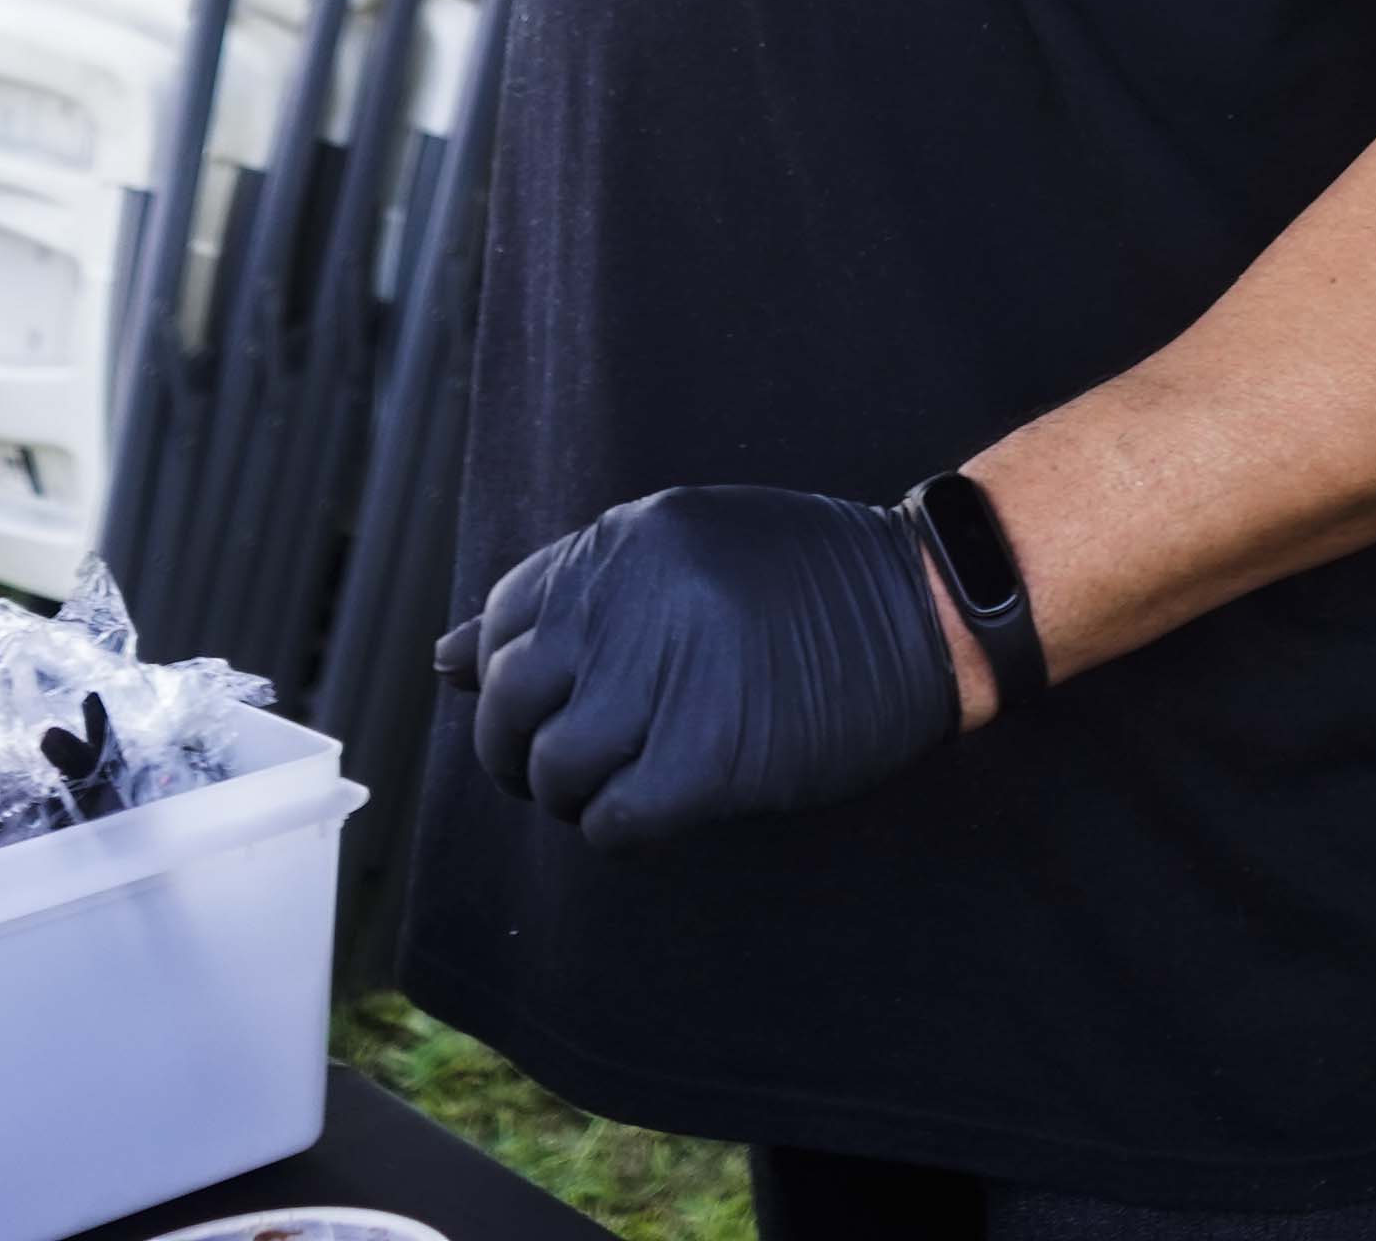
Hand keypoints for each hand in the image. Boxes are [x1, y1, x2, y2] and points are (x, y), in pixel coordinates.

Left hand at [445, 484, 965, 855]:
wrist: (927, 608)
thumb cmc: (811, 582)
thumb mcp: (689, 548)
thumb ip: (580, 594)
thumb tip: (448, 657)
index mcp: (624, 542)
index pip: (503, 620)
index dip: (505, 677)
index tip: (544, 705)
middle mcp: (631, 601)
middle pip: (509, 700)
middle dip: (515, 749)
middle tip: (561, 770)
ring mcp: (667, 678)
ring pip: (553, 768)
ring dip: (572, 798)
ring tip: (618, 791)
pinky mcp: (708, 755)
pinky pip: (614, 819)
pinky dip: (620, 833)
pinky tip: (658, 816)